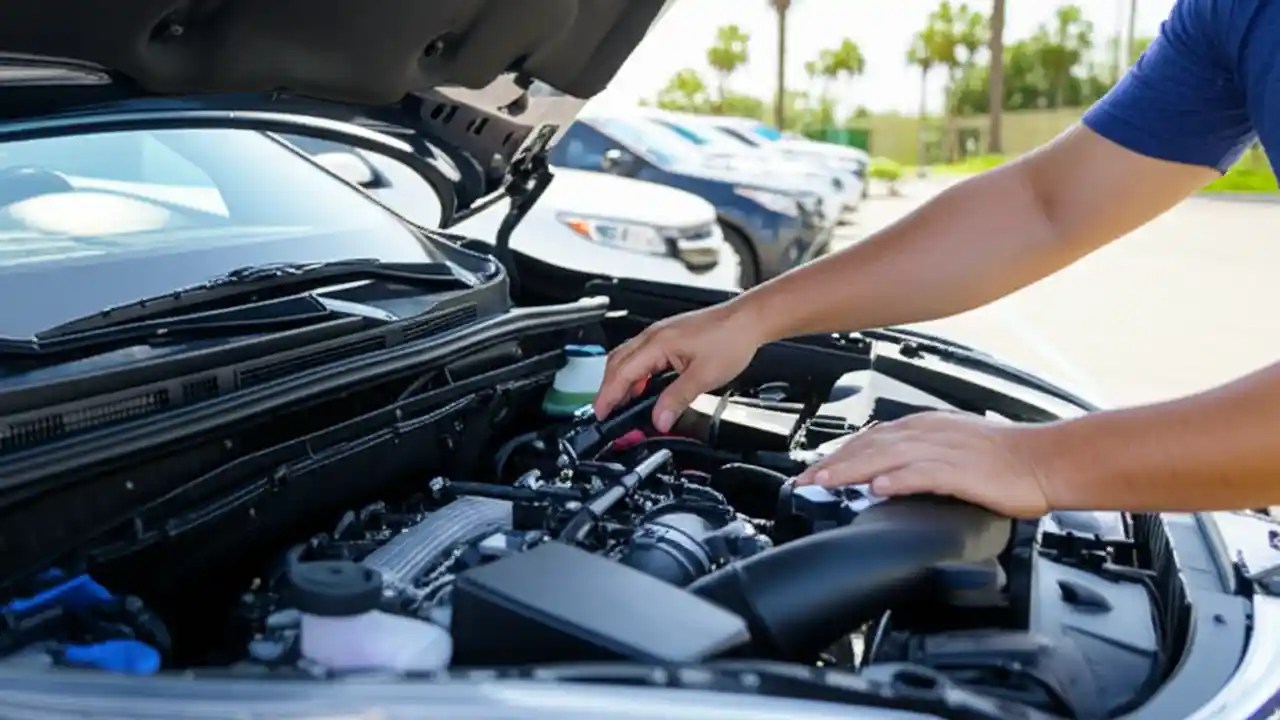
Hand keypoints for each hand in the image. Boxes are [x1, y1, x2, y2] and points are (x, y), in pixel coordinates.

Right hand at [593, 302, 765, 431]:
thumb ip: (677, 399)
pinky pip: (641, 357)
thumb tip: (659, 420)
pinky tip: (643, 389)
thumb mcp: (704, 377)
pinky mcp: (669, 337)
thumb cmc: (731, 339)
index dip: (609, 396)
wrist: (749, 320)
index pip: (622, 372)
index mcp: (658, 342)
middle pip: (617, 364)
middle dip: (608, 390)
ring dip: (621, 382)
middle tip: (607, 414)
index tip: (601, 413)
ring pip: (628, 359)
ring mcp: (660, 334)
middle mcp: (654, 336)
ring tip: (623, 406)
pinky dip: (635, 375)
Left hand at [795, 411, 1054, 518]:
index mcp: (924, 427)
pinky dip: (899, 479)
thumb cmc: (1005, 458)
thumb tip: (887, 474)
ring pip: (887, 457)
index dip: (837, 454)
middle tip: (804, 481)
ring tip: (825, 482)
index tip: (813, 471)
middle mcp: (928, 433)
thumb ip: (919, 457)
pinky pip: (924, 474)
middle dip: (833, 463)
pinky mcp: (962, 471)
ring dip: (852, 469)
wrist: (1045, 460)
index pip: (869, 438)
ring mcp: (944, 450)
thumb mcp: (952, 449)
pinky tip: (880, 486)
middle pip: (869, 446)